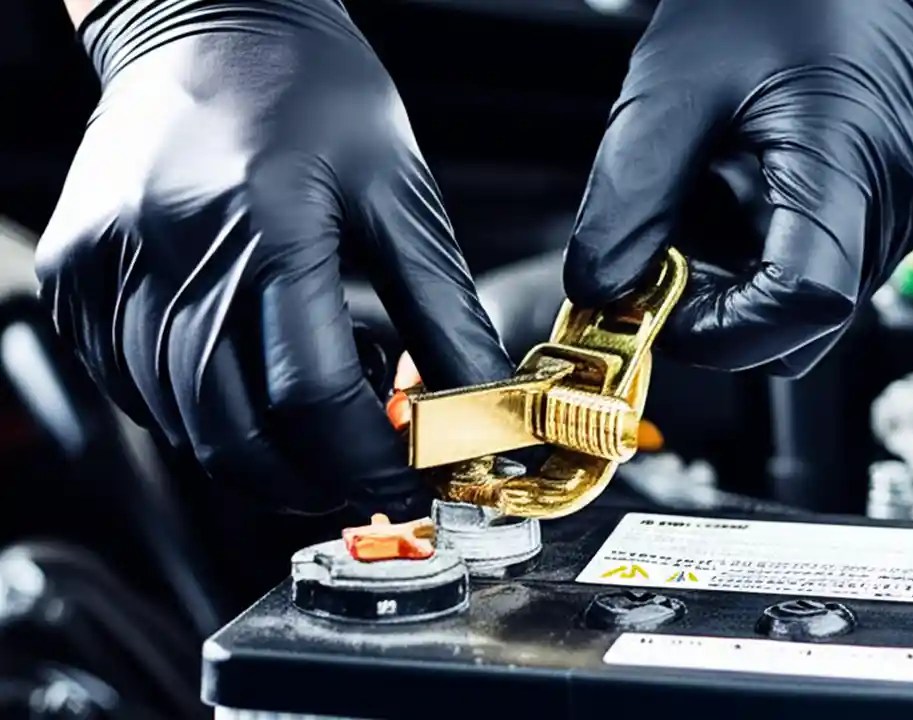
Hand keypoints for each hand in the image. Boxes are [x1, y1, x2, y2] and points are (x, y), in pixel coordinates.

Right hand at [36, 0, 511, 518]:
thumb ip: (442, 311)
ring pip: (179, 423)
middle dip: (314, 478)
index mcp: (266, 221)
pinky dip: (198, 413)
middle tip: (368, 476)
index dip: (369, 459)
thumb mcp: (398, 193)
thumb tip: (485, 407)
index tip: (411, 478)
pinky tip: (248, 378)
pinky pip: (132, 387)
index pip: (310, 394)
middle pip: (235, 432)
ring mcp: (109, 263)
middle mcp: (172, 247)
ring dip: (259, 452)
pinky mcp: (75, 272)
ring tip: (318, 410)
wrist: (205, 18)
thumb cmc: (311, 91)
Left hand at [565, 0, 912, 376]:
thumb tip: (598, 288)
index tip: (656, 301)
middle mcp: (888, 211)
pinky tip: (734, 191)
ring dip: (732, 282)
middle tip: (664, 243)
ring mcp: (894, 217)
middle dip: (714, 311)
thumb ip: (630, 195)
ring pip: (800, 310)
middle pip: (797, 329)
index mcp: (848, 170)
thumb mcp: (675, 86)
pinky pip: (812, 271)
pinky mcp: (880, 214)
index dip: (718, 329)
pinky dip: (754, 256)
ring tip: (704, 193)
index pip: (800, 307)